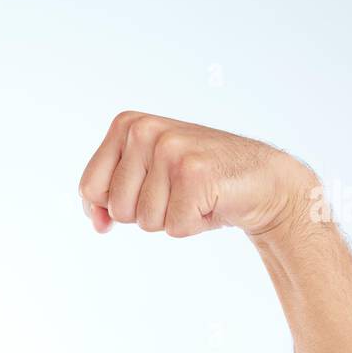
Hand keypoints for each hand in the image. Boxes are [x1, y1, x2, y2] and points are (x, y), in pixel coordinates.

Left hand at [78, 111, 319, 239]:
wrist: (263, 180)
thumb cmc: (198, 183)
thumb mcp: (146, 180)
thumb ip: (110, 196)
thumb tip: (97, 223)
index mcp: (127, 125)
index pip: (89, 188)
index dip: (107, 207)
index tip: (140, 199)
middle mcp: (145, 130)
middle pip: (117, 208)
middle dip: (147, 213)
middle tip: (178, 192)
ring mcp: (170, 149)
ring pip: (145, 221)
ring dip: (172, 219)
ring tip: (196, 195)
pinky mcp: (194, 173)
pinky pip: (174, 226)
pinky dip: (194, 225)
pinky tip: (211, 201)